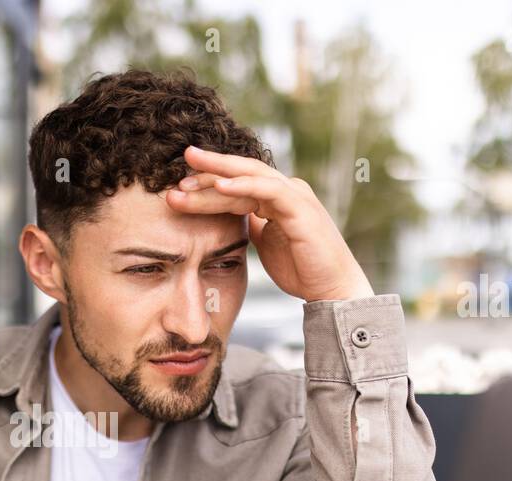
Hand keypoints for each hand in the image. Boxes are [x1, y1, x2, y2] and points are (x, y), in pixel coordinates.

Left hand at [166, 145, 373, 302]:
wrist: (331, 289)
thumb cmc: (302, 268)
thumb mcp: (266, 243)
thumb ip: (252, 224)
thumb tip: (232, 217)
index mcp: (276, 198)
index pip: (238, 182)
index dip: (209, 181)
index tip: (180, 184)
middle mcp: (286, 191)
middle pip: (241, 172)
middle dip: (209, 167)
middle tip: (182, 159)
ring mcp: (295, 196)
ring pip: (251, 176)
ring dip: (218, 174)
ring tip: (190, 174)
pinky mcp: (301, 209)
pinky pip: (269, 190)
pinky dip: (244, 186)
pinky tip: (221, 185)